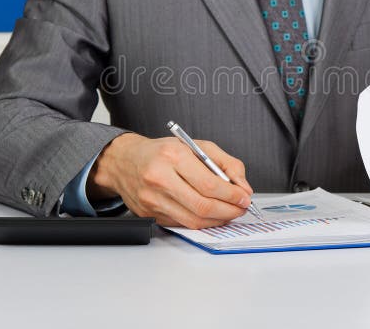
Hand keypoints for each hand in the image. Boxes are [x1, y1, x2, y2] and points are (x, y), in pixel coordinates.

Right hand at [86, 133, 253, 228]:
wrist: (124, 161)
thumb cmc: (162, 152)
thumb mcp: (196, 146)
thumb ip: (225, 163)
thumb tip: (242, 187)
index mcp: (173, 156)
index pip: (209, 183)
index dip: (232, 195)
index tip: (244, 197)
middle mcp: (160, 178)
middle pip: (202, 205)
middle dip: (229, 211)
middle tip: (241, 208)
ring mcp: (152, 199)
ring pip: (193, 220)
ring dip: (218, 220)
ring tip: (229, 213)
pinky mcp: (149, 214)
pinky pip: (182, 224)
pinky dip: (202, 222)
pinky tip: (211, 215)